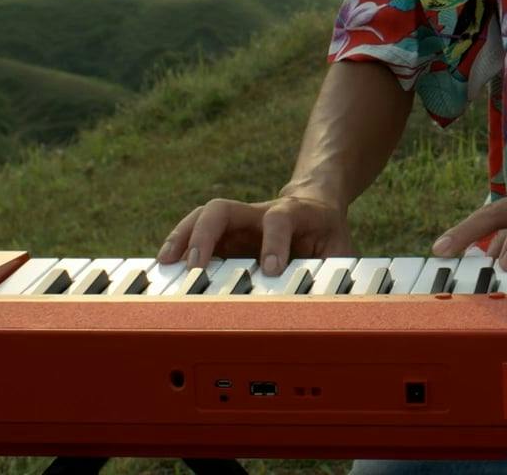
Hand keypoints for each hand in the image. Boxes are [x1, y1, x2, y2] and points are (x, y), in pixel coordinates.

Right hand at [157, 191, 351, 275]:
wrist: (315, 207)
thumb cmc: (326, 233)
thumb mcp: (341, 249)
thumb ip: (339, 270)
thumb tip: (338, 300)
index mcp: (293, 214)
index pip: (279, 220)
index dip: (273, 243)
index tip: (271, 269)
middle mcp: (258, 213)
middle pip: (224, 208)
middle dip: (206, 235)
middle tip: (197, 267)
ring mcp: (238, 221)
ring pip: (203, 216)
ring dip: (183, 238)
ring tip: (167, 264)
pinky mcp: (225, 233)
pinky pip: (194, 231)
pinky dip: (178, 245)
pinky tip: (165, 265)